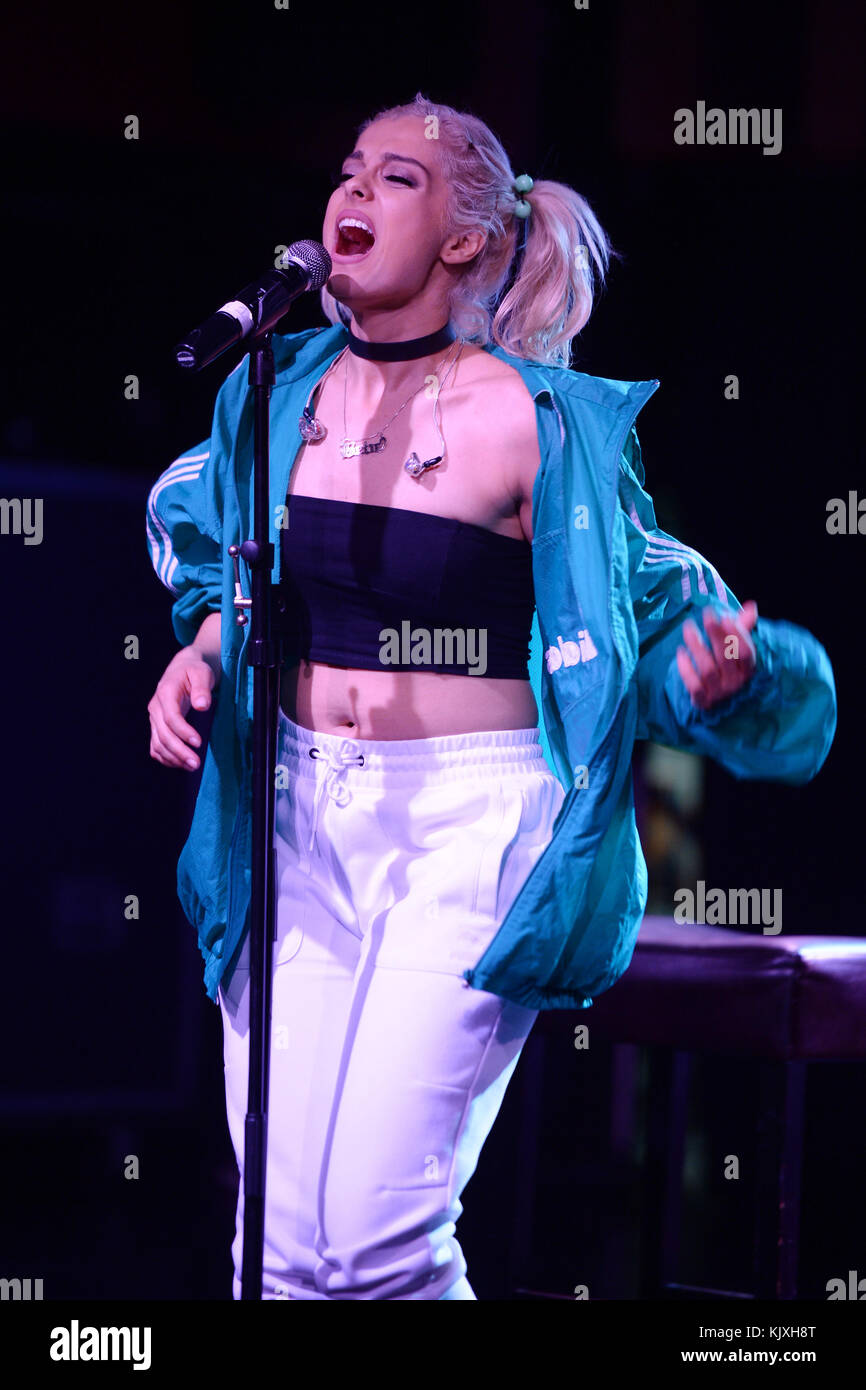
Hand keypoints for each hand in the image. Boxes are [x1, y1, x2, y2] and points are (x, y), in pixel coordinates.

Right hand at [148, 648, 215, 769]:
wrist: (183, 669)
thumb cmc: (194, 671)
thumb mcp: (202, 673)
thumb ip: (202, 688)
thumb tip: (202, 706)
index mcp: (166, 693)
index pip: (171, 717)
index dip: (183, 732)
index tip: (198, 742)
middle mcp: (156, 707)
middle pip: (163, 735)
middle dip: (179, 751)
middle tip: (196, 763)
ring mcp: (154, 718)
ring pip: (158, 743)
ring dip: (173, 758)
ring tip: (192, 766)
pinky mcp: (157, 726)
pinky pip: (156, 746)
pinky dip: (166, 757)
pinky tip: (181, 764)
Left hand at [676, 600, 758, 709]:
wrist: (712, 699)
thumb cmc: (725, 666)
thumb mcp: (734, 647)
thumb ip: (742, 627)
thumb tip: (751, 606)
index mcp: (747, 669)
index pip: (747, 652)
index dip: (737, 634)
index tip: (725, 616)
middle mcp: (735, 682)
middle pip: (726, 657)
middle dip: (716, 634)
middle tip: (706, 615)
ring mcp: (719, 693)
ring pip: (708, 669)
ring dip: (697, 646)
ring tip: (688, 628)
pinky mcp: (703, 701)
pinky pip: (694, 685)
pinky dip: (686, 668)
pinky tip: (681, 652)